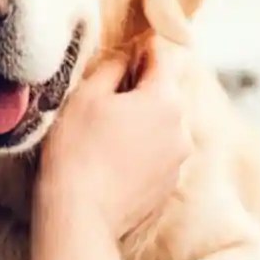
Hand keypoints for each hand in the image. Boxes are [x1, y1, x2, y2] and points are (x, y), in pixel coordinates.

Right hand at [38, 38, 191, 237]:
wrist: (80, 214)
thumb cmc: (77, 149)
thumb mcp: (87, 95)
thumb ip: (113, 67)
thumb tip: (127, 56)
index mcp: (165, 99)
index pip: (162, 57)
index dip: (143, 47)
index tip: (129, 46)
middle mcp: (182, 128)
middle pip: (166, 93)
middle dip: (141, 87)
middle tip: (108, 92)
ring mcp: (179, 160)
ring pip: (164, 124)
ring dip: (142, 119)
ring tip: (107, 130)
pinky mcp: (169, 185)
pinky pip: (159, 153)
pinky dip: (142, 148)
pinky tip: (113, 156)